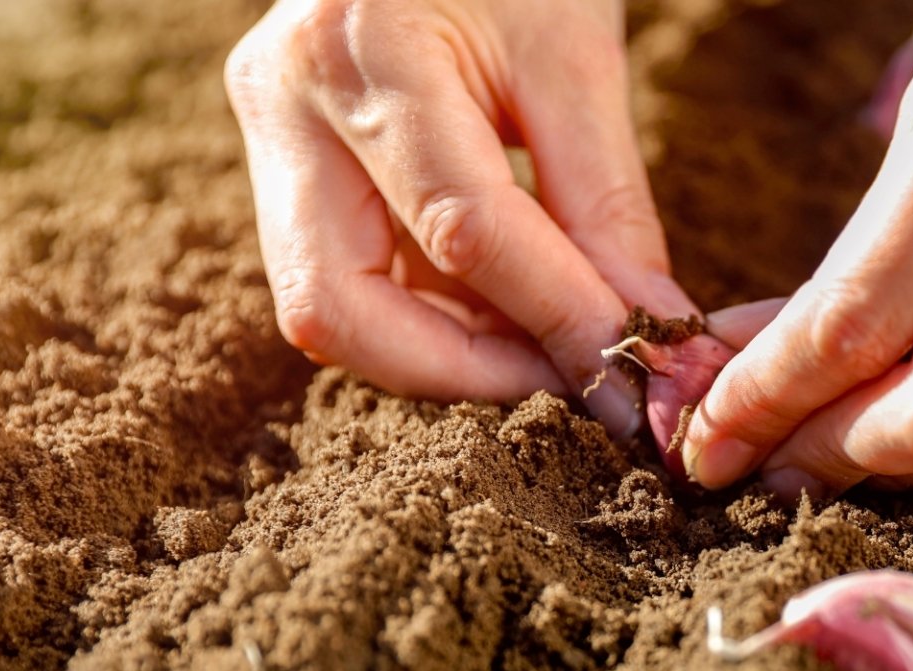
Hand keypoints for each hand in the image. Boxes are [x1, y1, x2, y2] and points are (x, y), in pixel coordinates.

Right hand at [224, 0, 696, 436]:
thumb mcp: (576, 56)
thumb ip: (604, 204)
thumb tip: (639, 333)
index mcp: (363, 50)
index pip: (460, 229)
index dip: (554, 318)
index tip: (631, 370)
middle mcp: (288, 103)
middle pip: (339, 307)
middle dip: (461, 372)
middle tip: (569, 378)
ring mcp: (272, 137)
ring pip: (331, 310)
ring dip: (449, 353)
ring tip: (549, 338)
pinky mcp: (286, 163)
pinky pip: (351, 278)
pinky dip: (434, 316)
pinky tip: (507, 307)